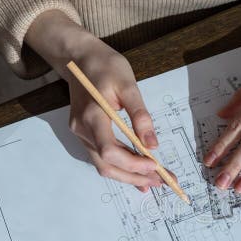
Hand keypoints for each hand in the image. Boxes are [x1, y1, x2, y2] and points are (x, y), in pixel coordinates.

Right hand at [25, 10, 161, 191]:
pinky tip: (138, 174)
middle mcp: (82, 129)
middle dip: (134, 177)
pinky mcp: (84, 134)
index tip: (155, 165)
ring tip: (154, 181)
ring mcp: (80, 133)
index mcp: (92, 115)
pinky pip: (101, 157)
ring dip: (129, 176)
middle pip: (106, 165)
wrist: (79, 58)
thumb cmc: (105, 66)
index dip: (132, 163)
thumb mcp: (128, 84)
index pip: (109, 150)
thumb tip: (153, 145)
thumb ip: (140, 116)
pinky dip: (120, 167)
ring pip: (103, 165)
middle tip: (162, 182)